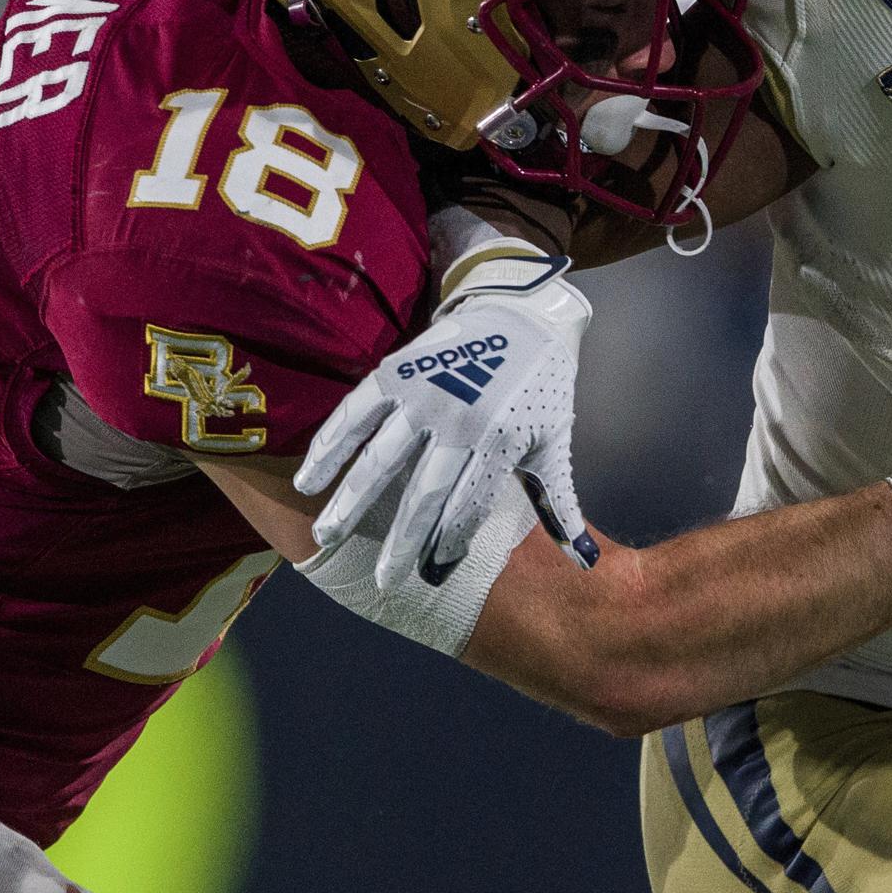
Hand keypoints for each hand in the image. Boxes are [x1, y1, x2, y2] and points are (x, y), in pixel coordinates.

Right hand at [296, 255, 597, 586]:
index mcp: (501, 442)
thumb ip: (559, 502)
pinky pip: (357, 413)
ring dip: (351, 500)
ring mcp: (425, 395)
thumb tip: (582, 559)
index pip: (469, 504)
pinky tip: (309, 479)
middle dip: (402, 541)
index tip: (432, 573)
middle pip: (424, 493)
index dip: (450, 541)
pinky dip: (331, 446)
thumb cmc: (541, 387)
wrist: (522, 312)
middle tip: (385, 581)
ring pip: (381, 457)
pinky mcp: (398, 371)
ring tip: (327, 536)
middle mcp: (460, 421)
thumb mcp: (554, 441)